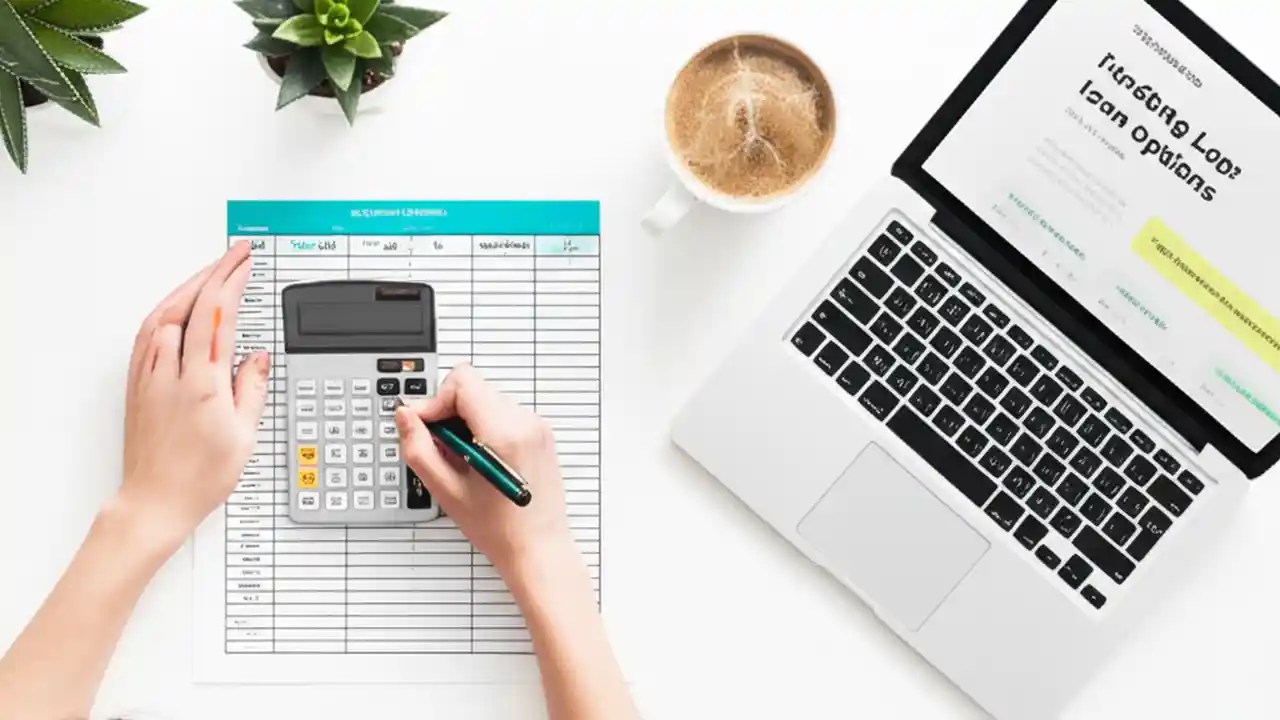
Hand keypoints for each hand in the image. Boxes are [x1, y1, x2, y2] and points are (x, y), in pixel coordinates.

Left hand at [113, 242, 269, 546]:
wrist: (155, 502)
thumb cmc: (199, 478)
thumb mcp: (244, 436)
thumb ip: (252, 389)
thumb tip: (257, 358)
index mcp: (203, 383)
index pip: (217, 315)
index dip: (232, 281)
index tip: (246, 262)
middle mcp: (172, 373)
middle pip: (190, 305)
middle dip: (214, 273)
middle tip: (233, 255)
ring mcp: (150, 377)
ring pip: (163, 314)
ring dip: (187, 287)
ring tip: (208, 272)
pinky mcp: (138, 385)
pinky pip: (146, 334)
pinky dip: (164, 310)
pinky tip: (173, 307)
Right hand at [396, 364, 572, 574]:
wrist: (539, 548)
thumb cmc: (500, 529)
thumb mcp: (446, 490)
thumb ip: (419, 448)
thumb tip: (406, 416)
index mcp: (505, 432)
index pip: (462, 382)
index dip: (434, 401)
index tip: (424, 426)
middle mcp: (526, 422)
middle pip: (473, 388)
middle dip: (449, 413)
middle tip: (442, 449)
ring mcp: (537, 426)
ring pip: (486, 399)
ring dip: (467, 422)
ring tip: (464, 460)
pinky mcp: (540, 433)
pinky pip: (503, 413)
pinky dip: (485, 428)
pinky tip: (481, 460)